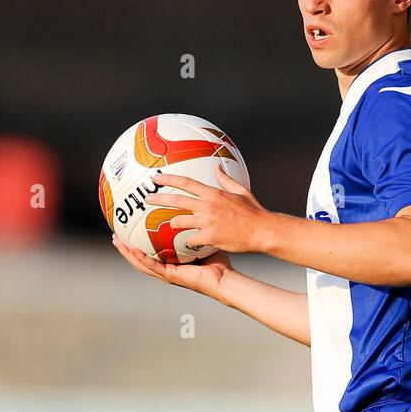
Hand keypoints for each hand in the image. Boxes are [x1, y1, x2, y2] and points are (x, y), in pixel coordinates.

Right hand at [111, 235, 234, 299]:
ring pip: (141, 262)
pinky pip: (153, 266)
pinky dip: (142, 258)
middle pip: (140, 256)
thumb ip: (198, 223)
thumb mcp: (204, 237)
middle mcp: (166, 266)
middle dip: (126, 246)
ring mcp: (167, 273)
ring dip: (127, 252)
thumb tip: (197, 202)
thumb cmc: (217, 260)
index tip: (127, 227)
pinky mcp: (172, 277)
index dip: (137, 239)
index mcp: (170, 259)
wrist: (225, 278)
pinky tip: (132, 248)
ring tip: (116, 241)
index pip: (150, 249)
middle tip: (114, 233)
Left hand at [143, 166, 270, 254]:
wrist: (263, 231)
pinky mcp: (210, 238)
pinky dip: (188, 242)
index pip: (186, 183)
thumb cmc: (254, 212)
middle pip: (176, 201)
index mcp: (213, 194)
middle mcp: (207, 206)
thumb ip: (226, 179)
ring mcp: (208, 222)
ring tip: (169, 226)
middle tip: (147, 199)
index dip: (169, 179)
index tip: (157, 177)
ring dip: (173, 224)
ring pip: (180, 222)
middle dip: (159, 199)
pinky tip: (187, 244)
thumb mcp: (241, 191)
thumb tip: (218, 167)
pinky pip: (191, 240)